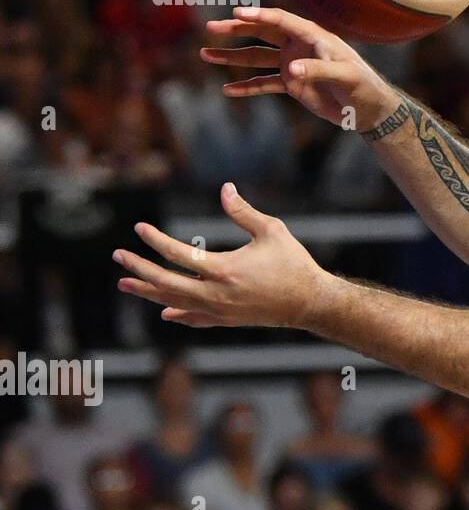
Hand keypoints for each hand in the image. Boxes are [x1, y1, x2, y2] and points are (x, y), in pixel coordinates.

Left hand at [113, 182, 334, 328]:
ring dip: (148, 292)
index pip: (179, 254)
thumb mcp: (271, 231)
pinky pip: (195, 319)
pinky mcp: (227, 320)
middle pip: (166, 282)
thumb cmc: (293, 263)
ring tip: (125, 283)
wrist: (309, 302)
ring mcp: (220, 310)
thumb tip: (225, 188)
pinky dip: (177, 314)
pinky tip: (163, 311)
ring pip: (174, 302)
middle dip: (139, 269)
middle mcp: (217, 293)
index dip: (155, 240)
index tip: (140, 228)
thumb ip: (243, 212)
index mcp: (225, 269)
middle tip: (119, 257)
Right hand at [202, 6, 399, 130]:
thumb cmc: (362, 86)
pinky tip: (227, 90)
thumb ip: (319, 70)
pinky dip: (246, 86)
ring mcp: (293, 65)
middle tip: (211, 28)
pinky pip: (264, 83)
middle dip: (236, 30)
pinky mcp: (292, 85)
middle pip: (262, 33)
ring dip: (233, 57)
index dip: (260, 16)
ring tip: (206, 55)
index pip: (281, 21)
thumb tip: (291, 71)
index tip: (237, 13)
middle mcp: (299, 46)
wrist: (368, 109)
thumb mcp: (344, 76)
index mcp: (313, 36)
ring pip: (257, 57)